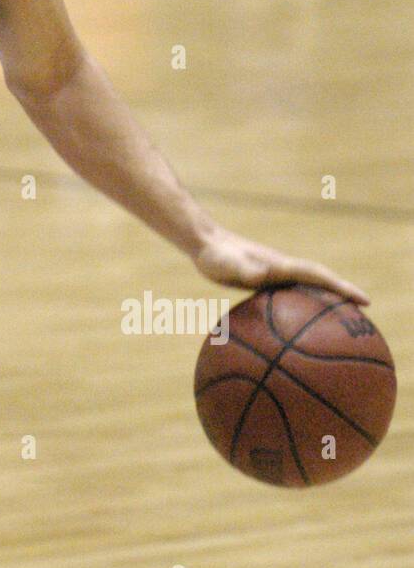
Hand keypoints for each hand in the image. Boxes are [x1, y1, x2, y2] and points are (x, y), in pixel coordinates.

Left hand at [192, 228, 368, 305]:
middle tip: (364, 313)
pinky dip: (300, 306)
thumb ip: (243, 270)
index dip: (342, 288)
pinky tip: (296, 326)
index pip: (319, 276)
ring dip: (325, 300)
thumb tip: (260, 277)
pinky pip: (289, 294)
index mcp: (280, 265)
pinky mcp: (264, 280)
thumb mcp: (227, 264)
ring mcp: (274, 273)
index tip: (364, 301)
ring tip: (340, 321)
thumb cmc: (214, 254)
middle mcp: (282, 268)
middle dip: (343, 295)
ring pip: (307, 287)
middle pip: (320, 282)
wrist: (203, 242)